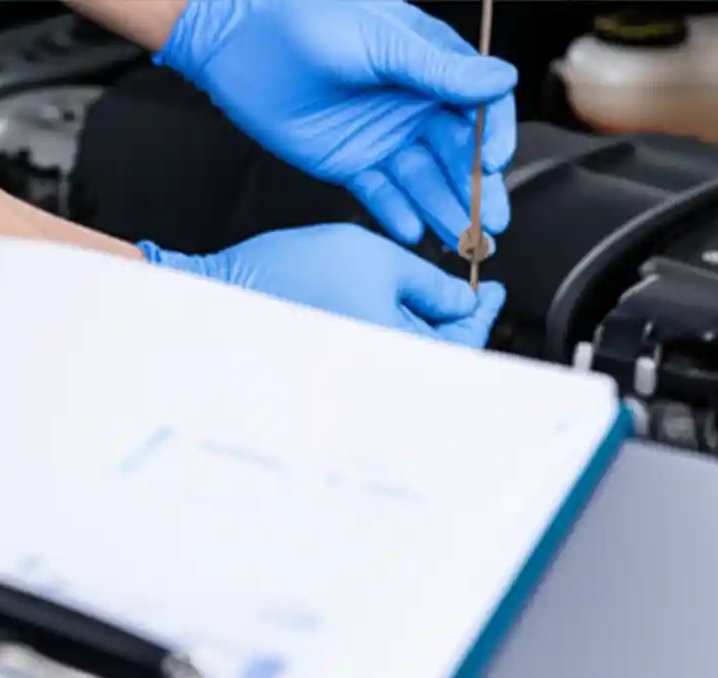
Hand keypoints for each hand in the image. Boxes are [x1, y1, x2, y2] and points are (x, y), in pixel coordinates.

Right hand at [138, 224, 505, 346]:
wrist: (227, 291)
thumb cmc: (293, 273)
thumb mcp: (378, 258)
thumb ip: (432, 283)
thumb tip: (463, 301)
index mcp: (399, 353)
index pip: (463, 343)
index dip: (482, 312)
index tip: (490, 288)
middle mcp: (379, 376)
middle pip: (439, 361)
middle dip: (457, 325)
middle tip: (468, 295)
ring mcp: (354, 378)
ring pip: (409, 360)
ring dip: (427, 331)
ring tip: (430, 298)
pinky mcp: (332, 373)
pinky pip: (378, 358)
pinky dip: (395, 335)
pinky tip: (392, 309)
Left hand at [155, 0, 517, 248]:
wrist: (237, 42)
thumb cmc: (305, 20)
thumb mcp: (379, 41)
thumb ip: (438, 69)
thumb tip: (502, 79)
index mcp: (431, 64)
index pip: (479, 107)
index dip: (493, 137)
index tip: (494, 163)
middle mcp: (414, 104)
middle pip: (458, 154)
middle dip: (475, 190)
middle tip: (490, 224)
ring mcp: (385, 137)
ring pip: (424, 180)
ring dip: (444, 209)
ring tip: (460, 240)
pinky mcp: (352, 163)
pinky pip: (382, 194)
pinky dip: (397, 213)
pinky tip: (412, 230)